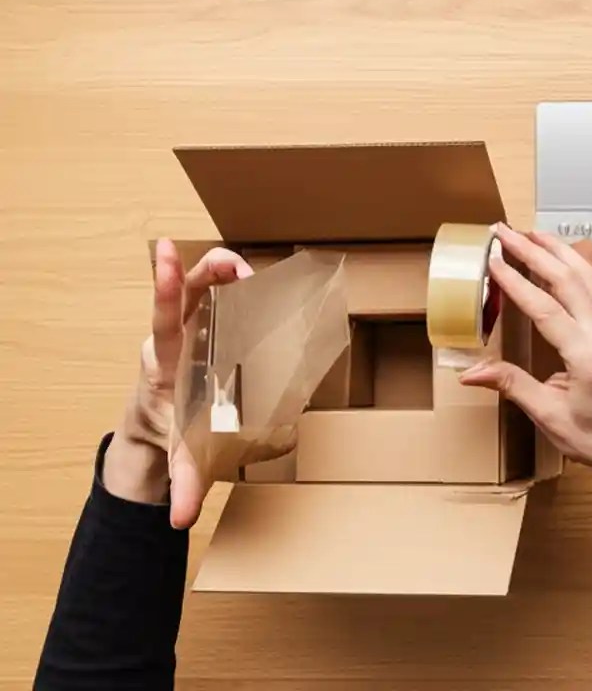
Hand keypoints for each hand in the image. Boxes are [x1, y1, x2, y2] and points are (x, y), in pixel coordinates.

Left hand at [103, 239, 254, 528]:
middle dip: (209, 270)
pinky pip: (215, 294)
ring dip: (224, 271)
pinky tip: (254, 283)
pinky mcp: (203, 326)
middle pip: (188, 289)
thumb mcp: (179, 461)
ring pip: (203, 284)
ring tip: (250, 275)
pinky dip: (234, 283)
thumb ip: (181, 488)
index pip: (164, 318)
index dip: (166, 287)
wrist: (153, 426)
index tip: (165, 254)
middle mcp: (175, 336)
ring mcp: (189, 327)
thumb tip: (179, 521)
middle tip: (239, 270)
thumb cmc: (169, 436)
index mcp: (166, 361)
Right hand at [459, 224, 591, 513]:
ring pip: (584, 277)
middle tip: (504, 232)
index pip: (546, 308)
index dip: (516, 282)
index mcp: (587, 356)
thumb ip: (512, 386)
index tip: (492, 260)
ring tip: (530, 232)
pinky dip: (572, 266)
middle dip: (533, 251)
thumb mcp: (549, 416)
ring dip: (556, 251)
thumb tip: (472, 372)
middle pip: (567, 279)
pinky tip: (559, 257)